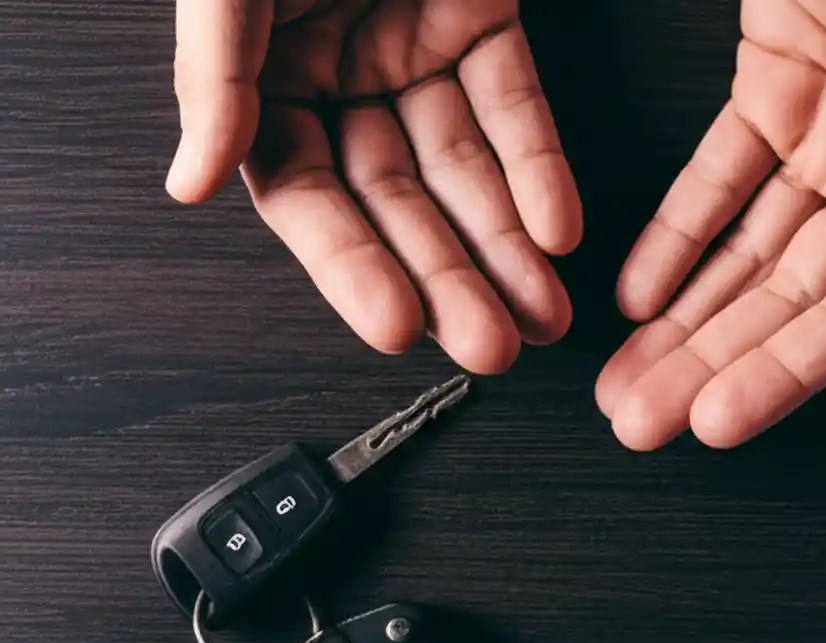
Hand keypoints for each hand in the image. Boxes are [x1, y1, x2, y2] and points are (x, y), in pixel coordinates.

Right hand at [166, 0, 580, 372]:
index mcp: (265, 81)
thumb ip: (215, 77)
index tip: (399, 327)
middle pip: (399, 203)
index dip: (354, 268)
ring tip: (544, 317)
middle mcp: (339, 80)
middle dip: (449, 278)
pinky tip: (559, 227)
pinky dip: (539, 166)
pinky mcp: (481, 24)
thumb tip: (186, 183)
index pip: (309, 200)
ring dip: (506, 247)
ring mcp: (412, 54)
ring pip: (465, 172)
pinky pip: (514, 107)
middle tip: (491, 348)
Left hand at [598, 0, 825, 449]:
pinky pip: (715, 185)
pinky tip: (639, 291)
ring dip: (684, 321)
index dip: (788, 372)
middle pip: (787, 301)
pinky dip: (675, 238)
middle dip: (712, 365)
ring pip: (744, 257)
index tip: (716, 418)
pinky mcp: (773, 99)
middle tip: (645, 419)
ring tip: (628, 379)